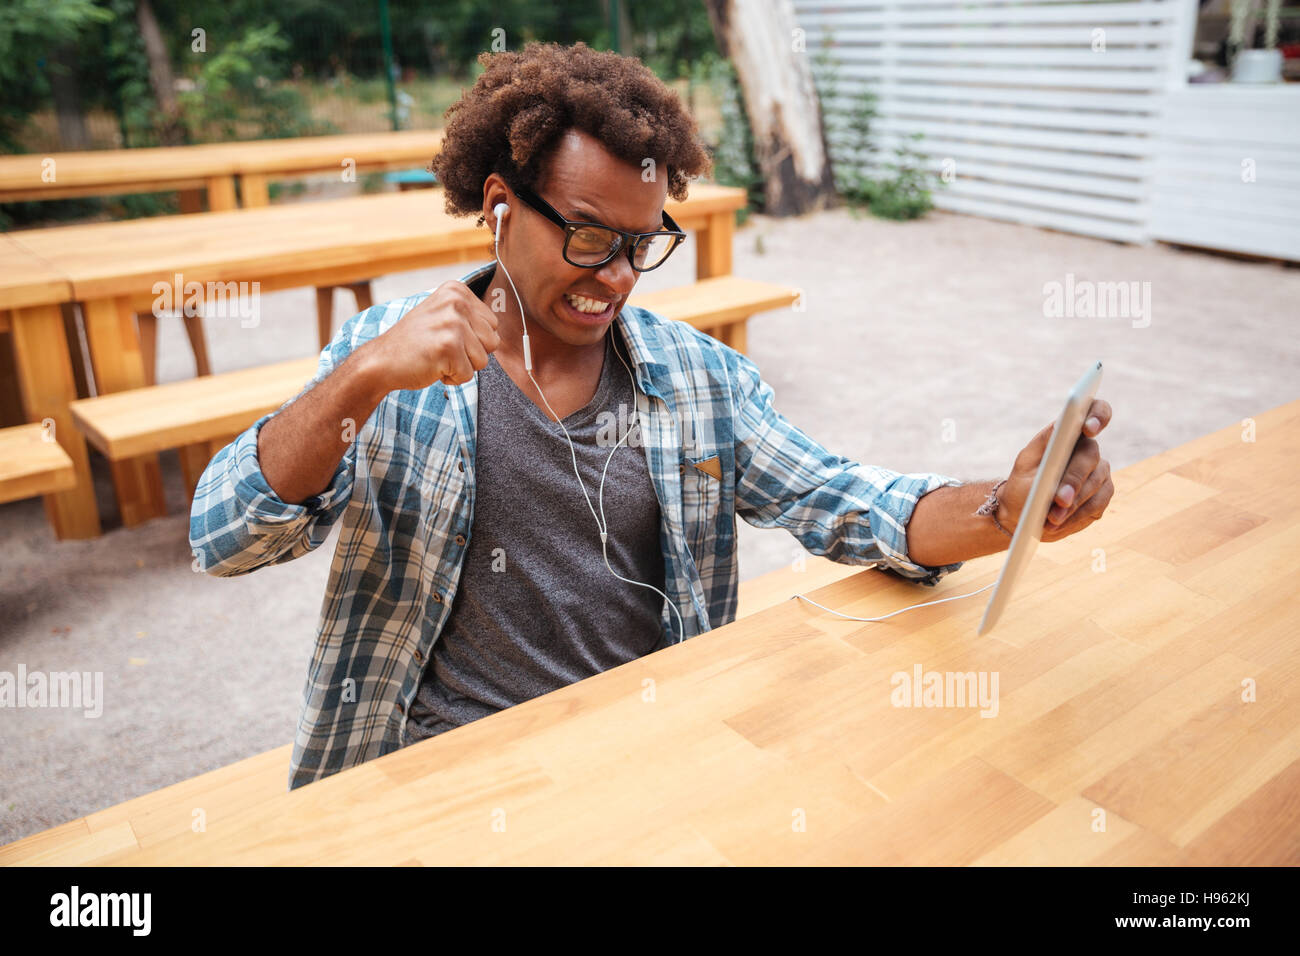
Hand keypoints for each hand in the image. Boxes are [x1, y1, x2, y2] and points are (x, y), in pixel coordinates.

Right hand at [358, 280, 501, 392]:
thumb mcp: (442, 316)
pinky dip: (451, 378)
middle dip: (470, 354)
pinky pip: (468, 375)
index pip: (492, 324)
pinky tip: (432, 366)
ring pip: (483, 360)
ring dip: (461, 366)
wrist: (381, 360)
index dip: (473, 339)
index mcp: (457, 290)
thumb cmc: (415, 343)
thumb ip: (470, 318)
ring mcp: (453, 323)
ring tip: (436, 356)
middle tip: (441, 349)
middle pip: (492, 342)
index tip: (445, 336)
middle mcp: (457, 302)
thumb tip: (499, 334)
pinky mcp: (448, 346)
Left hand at [996, 399, 1114, 542]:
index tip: (1089, 428)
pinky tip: (1058, 524)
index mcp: (1071, 434)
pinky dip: (1076, 517)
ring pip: (1096, 485)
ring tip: (1050, 518)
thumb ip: (1044, 443)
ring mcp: (1099, 474)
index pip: (1095, 412)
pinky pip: (1097, 506)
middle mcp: (1089, 452)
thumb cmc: (1022, 485)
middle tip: (1059, 499)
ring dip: (1073, 505)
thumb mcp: (1024, 463)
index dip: (1098, 416)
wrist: (1023, 514)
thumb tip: (1061, 429)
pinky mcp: (1102, 497)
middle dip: (1074, 480)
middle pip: (1091, 458)